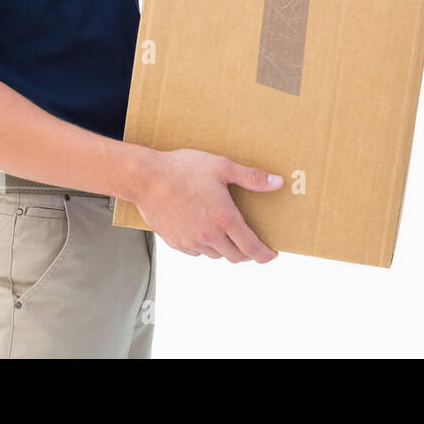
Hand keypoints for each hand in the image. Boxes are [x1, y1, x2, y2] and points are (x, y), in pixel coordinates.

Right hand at [133, 148, 283, 262]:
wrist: (145, 178)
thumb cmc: (183, 168)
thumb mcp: (221, 166)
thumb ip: (252, 178)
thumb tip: (278, 183)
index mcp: (224, 219)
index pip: (251, 248)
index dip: (264, 255)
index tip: (271, 255)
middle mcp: (209, 235)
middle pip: (235, 256)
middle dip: (247, 253)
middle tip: (250, 243)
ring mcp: (191, 242)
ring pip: (215, 255)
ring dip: (225, 248)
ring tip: (225, 233)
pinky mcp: (175, 243)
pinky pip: (196, 252)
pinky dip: (205, 246)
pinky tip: (203, 230)